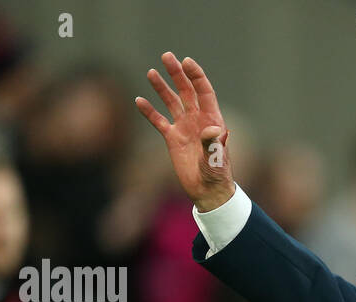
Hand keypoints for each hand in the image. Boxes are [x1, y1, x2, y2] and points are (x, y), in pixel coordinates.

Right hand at [135, 52, 234, 211]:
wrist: (207, 191)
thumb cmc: (216, 176)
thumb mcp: (215, 160)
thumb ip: (213, 144)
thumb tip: (211, 130)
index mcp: (212, 121)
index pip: (204, 92)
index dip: (196, 76)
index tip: (186, 62)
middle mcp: (198, 120)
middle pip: (187, 91)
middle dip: (177, 74)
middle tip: (167, 56)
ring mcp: (184, 128)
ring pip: (172, 102)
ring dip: (162, 87)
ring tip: (151, 72)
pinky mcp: (172, 138)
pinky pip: (158, 121)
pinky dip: (149, 111)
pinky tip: (139, 100)